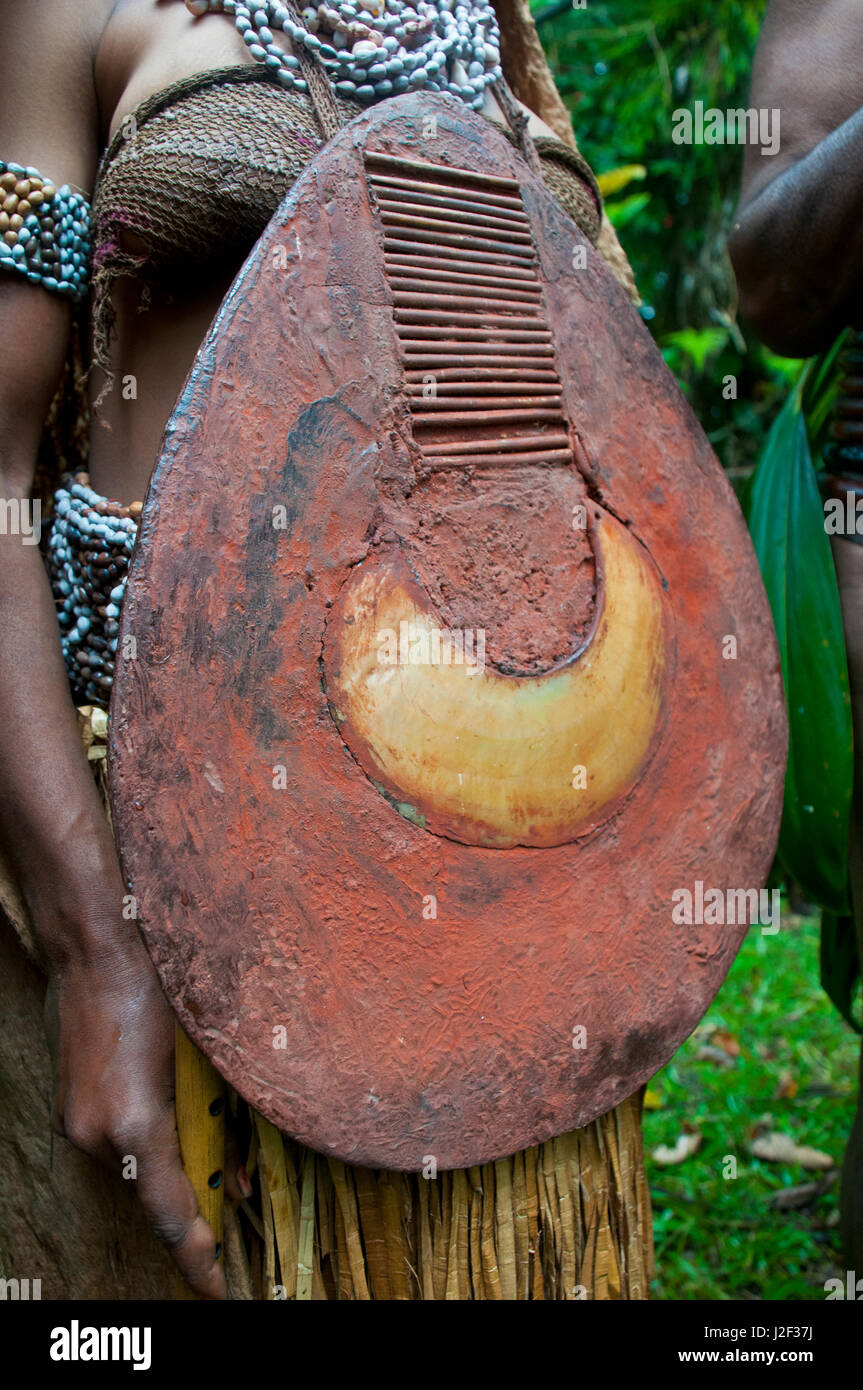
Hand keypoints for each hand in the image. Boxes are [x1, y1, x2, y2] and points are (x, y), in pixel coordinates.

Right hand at [44, 933, 238, 1298]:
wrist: (97, 946)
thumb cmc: (159, 988)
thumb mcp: (204, 1059)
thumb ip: (218, 1124)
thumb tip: (233, 1181)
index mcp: (137, 1126)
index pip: (171, 1218)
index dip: (199, 1261)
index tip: (219, 1290)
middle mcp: (98, 1134)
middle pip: (155, 1198)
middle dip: (197, 1204)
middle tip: (237, 1194)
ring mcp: (77, 1122)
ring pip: (136, 1171)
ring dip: (173, 1168)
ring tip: (215, 1144)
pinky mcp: (70, 1107)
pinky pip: (117, 1145)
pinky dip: (149, 1144)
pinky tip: (175, 1119)